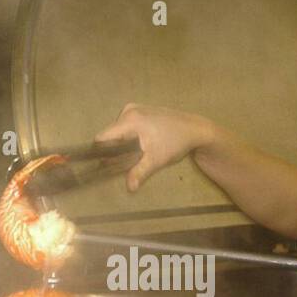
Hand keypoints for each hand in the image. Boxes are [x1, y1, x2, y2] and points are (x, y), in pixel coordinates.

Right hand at [94, 103, 217, 191]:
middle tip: (126, 163)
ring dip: (123, 144)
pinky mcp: (141, 110)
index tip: (106, 165)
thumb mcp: (157, 160)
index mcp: (130, 120)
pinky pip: (126, 126)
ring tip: (137, 154)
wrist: (195, 130)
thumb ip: (140, 173)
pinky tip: (142, 145)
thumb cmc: (176, 142)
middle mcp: (129, 110)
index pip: (103, 137)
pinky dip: (130, 137)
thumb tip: (129, 188)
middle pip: (110, 135)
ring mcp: (135, 108)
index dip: (101, 153)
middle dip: (115, 150)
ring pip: (118, 131)